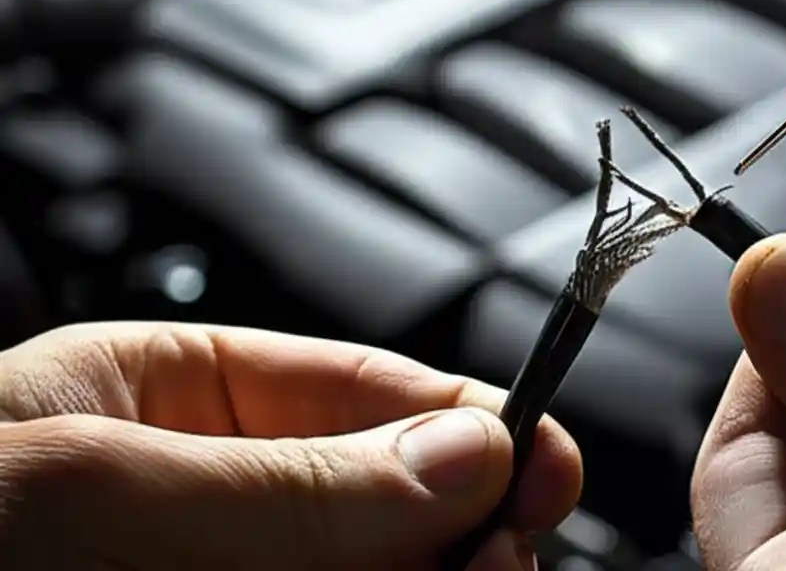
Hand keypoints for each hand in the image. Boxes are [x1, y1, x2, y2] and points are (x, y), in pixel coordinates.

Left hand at [0, 323, 581, 569]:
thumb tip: (466, 453)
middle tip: (497, 560)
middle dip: (458, 521)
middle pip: (388, 493)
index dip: (463, 419)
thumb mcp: (88, 489)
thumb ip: (287, 482)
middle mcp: (211, 497)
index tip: (542, 466)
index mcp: (173, 399)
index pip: (357, 387)